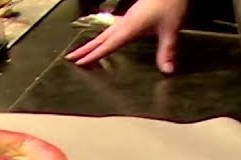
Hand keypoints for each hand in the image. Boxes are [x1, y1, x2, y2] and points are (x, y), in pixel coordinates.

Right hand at [64, 0, 188, 73]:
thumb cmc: (171, 4)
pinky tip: (108, 34)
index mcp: (130, 28)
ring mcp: (128, 17)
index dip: (94, 55)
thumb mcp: (171, 29)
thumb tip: (167, 71)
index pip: (108, 45)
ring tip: (83, 49)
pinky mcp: (134, 13)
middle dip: (85, 48)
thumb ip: (167, 50)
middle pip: (101, 38)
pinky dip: (106, 34)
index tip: (79, 62)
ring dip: (93, 41)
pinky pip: (114, 26)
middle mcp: (125, 22)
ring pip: (105, 32)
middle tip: (70, 57)